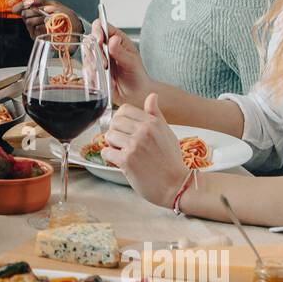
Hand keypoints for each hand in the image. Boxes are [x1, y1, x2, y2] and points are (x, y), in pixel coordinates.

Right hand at [15, 0, 82, 39]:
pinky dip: (43, 25)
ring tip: (48, 19)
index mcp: (35, 11)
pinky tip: (49, 25)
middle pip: (25, 14)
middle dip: (33, 11)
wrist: (75, 27)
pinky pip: (36, 28)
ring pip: (29, 21)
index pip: (22, 8)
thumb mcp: (52, 4)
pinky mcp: (39, 37)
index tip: (17, 7)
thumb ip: (38, 1)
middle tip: (42, 11)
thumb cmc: (65, 16)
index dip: (19, 6)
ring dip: (39, 18)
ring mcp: (35, 30)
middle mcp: (33, 21)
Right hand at [90, 20, 150, 106]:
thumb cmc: (137, 76)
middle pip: (90, 39)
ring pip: (86, 54)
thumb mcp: (131, 62)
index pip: (101, 26)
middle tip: (105, 64)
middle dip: (95, 52)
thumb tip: (113, 39)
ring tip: (105, 71)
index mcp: (117, 39)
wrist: (134, 94)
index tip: (100, 42)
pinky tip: (101, 78)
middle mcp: (106, 47)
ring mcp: (98, 58)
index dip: (97, 31)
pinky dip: (91, 73)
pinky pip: (86, 68)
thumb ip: (121, 52)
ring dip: (94, 63)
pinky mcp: (93, 70)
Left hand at [100, 93, 188, 208]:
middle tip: (122, 143)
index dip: (121, 119)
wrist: (176, 185)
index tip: (124, 129)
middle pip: (114, 121)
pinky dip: (109, 157)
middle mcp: (143, 131)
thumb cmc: (171, 161)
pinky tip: (118, 161)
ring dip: (112, 145)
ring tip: (122, 152)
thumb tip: (152, 96)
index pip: (124, 109)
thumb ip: (156, 115)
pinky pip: (106, 152)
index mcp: (152, 122)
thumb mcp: (167, 133)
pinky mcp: (127, 160)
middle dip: (115, 132)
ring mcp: (135, 145)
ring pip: (109, 136)